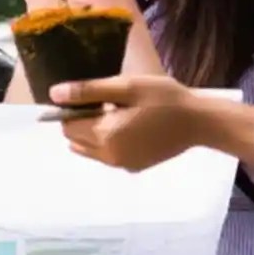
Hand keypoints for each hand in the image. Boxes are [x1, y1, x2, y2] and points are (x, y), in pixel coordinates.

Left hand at [51, 74, 200, 171]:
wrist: (199, 122)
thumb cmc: (164, 98)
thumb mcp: (126, 86)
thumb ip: (89, 91)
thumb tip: (54, 94)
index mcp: (105, 135)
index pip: (67, 125)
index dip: (71, 109)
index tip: (89, 95)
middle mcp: (109, 156)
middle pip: (76, 139)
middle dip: (81, 121)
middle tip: (105, 102)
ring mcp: (122, 165)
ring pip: (90, 149)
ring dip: (93, 132)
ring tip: (117, 113)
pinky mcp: (133, 168)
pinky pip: (107, 155)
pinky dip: (108, 142)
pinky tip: (129, 125)